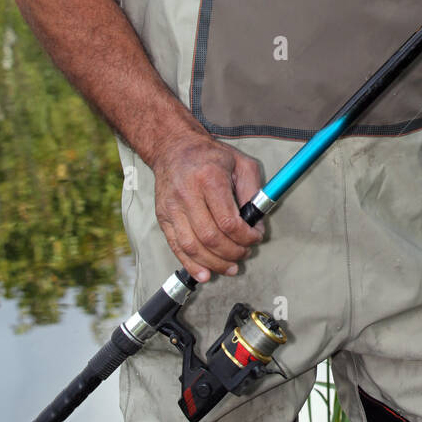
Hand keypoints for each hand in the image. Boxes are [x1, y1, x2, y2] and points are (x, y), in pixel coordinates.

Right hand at [152, 132, 265, 281]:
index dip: (246, 237)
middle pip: (211, 238)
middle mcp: (187, 194)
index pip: (228, 221)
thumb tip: (258, 222)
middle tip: (245, 253)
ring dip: (215, 263)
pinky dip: (191, 265)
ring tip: (230, 267)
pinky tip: (206, 274)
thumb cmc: (210, 156)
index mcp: (209, 179)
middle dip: (232, 252)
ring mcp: (172, 208)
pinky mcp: (162, 218)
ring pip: (193, 247)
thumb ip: (253, 192)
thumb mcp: (241, 164)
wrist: (174, 148)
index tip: (255, 237)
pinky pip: (177, 248)